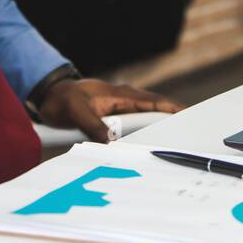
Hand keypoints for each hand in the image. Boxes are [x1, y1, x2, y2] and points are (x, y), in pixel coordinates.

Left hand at [36, 78, 183, 142]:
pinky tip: (149, 148)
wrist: (51, 94)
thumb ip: (94, 125)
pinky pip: (135, 127)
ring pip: (147, 120)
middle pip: (157, 111)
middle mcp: (126, 100)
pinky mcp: (115, 117)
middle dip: (174, 121)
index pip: (154, 102)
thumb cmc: (63, 99)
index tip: (190, 118)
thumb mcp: (76, 111)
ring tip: (176, 145)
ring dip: (159, 130)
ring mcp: (122, 108)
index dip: (173, 110)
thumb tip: (111, 142)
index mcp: (122, 94)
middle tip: (192, 135)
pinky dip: (144, 136)